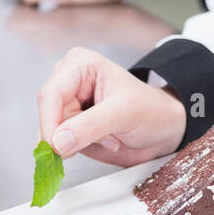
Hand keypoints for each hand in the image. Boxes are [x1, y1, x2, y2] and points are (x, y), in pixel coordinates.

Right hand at [37, 47, 186, 167]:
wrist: (164, 128)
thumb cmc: (150, 110)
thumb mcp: (124, 113)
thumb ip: (89, 126)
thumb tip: (57, 141)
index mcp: (79, 65)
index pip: (50, 95)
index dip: (49, 123)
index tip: (57, 147)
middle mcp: (69, 83)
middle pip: (49, 117)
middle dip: (74, 134)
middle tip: (107, 136)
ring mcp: (69, 106)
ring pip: (55, 134)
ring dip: (82, 143)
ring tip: (112, 136)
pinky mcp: (71, 127)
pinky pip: (63, 146)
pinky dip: (84, 149)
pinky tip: (108, 140)